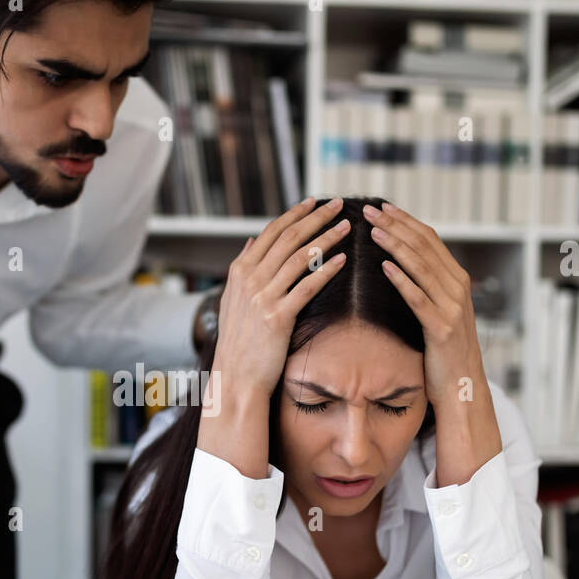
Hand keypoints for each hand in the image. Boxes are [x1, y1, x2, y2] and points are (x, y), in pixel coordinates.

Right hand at [213, 196, 349, 396]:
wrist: (235, 377)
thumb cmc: (238, 341)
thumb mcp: (232, 299)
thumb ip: (242, 268)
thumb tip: (251, 241)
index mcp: (240, 271)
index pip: (270, 232)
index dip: (294, 214)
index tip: (314, 202)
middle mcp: (250, 280)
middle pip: (288, 238)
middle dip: (316, 218)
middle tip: (338, 205)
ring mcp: (263, 298)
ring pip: (300, 258)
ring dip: (326, 239)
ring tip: (346, 228)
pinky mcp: (278, 317)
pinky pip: (307, 287)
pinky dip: (326, 271)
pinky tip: (343, 260)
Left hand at [363, 202, 486, 410]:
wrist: (462, 386)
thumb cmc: (443, 350)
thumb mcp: (439, 311)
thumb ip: (428, 286)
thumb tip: (402, 263)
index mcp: (457, 280)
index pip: (430, 239)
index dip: (405, 221)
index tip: (382, 207)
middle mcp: (458, 288)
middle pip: (425, 246)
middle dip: (396, 225)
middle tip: (370, 210)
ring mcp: (453, 307)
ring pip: (422, 267)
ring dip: (396, 245)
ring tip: (373, 230)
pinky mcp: (442, 328)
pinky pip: (419, 299)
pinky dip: (401, 280)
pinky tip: (384, 267)